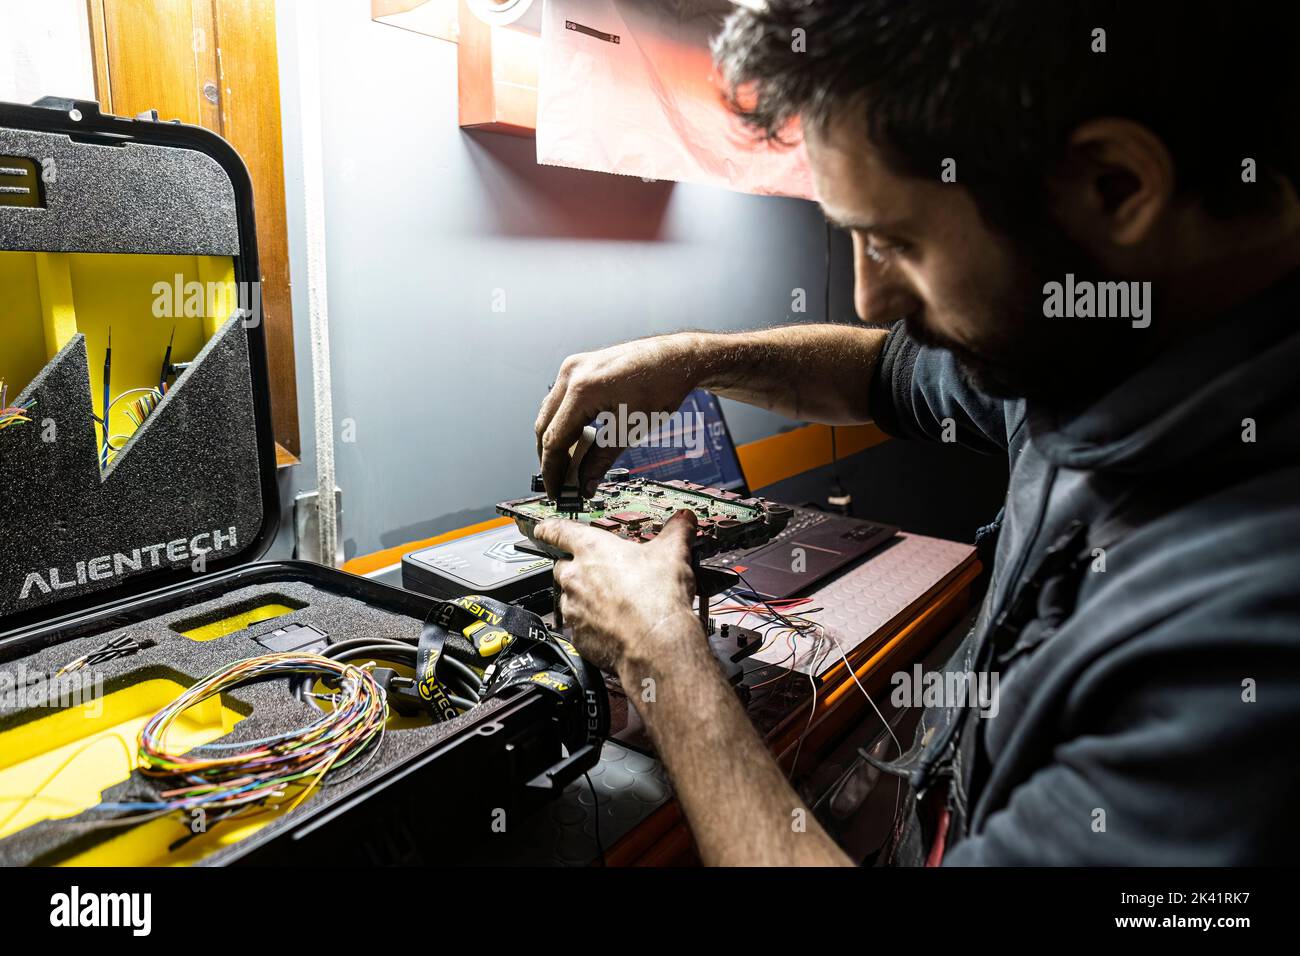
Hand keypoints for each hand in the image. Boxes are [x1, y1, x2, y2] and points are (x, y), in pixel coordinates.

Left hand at [533, 510, 699, 673]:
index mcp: (592, 549)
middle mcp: (575, 577)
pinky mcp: (578, 636)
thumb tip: (684, 520)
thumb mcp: (673, 554)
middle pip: (563, 566)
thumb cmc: (658, 597)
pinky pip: (580, 626)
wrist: (656, 643)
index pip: (558, 531)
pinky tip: (615, 626)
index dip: (549, 529)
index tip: (543, 529)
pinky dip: (593, 625)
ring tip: (616, 603)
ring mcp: (573, 608)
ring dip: (586, 598)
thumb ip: (675, 532)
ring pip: (571, 598)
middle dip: (578, 569)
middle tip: (605, 574)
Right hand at [534, 335, 701, 498]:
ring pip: (549, 414)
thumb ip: (602, 460)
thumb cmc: (662, 387)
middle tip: (561, 484)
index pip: (554, 439)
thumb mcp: (632, 429)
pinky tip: (577, 442)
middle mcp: (571, 374)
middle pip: (544, 427)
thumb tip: (585, 486)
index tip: (557, 492)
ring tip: (569, 468)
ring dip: (555, 442)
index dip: (552, 470)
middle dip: (550, 459)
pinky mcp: (578, 367)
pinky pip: (560, 401)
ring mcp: (573, 367)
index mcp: (582, 389)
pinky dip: (564, 424)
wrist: (676, 357)